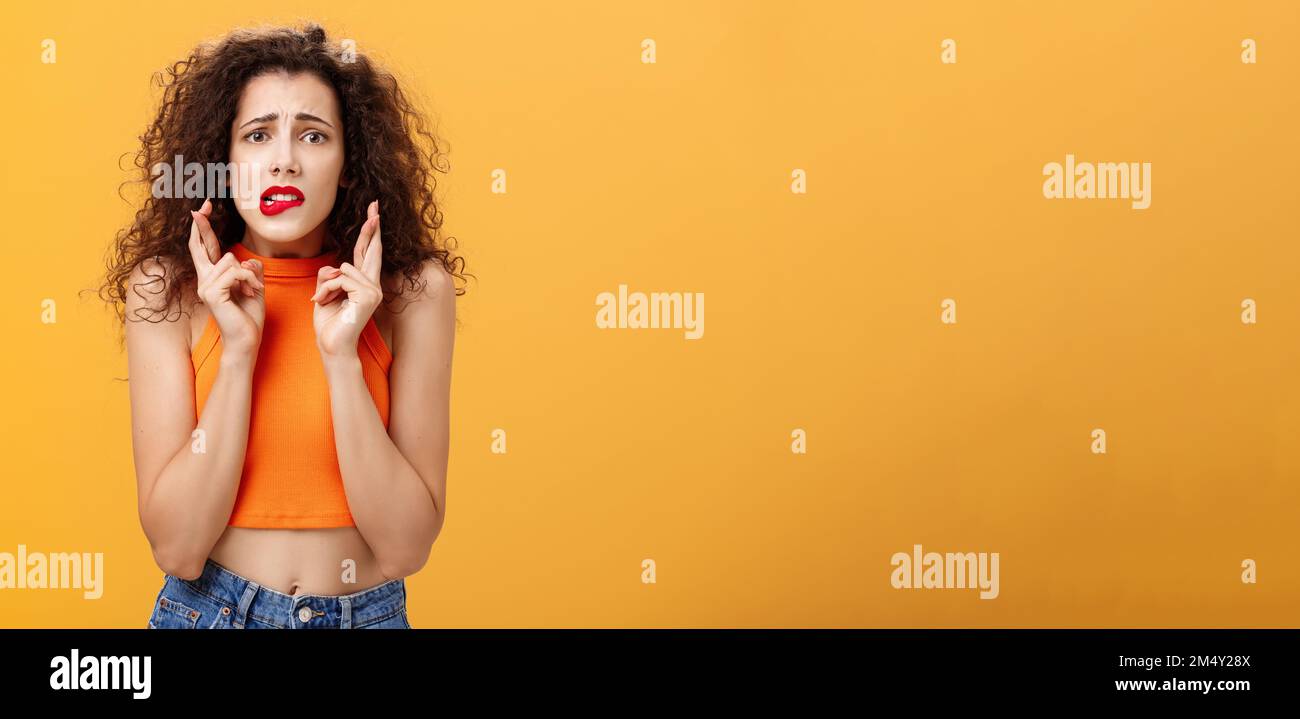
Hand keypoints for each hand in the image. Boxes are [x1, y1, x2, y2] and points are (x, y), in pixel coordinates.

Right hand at [189, 199, 265, 358]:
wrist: (247, 340)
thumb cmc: (249, 316)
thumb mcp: (254, 288)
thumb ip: (251, 271)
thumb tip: (248, 261)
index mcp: (213, 278)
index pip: (204, 249)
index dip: (202, 229)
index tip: (202, 209)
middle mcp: (204, 280)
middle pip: (201, 246)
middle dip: (203, 224)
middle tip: (205, 204)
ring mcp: (205, 287)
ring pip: (230, 260)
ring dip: (249, 275)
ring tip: (252, 290)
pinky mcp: (212, 293)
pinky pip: (235, 272)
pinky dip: (249, 281)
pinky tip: (251, 293)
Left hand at [312, 200, 382, 359]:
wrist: (333, 347)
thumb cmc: (328, 324)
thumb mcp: (324, 293)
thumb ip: (330, 276)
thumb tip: (335, 267)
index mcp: (363, 284)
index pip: (366, 253)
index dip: (370, 233)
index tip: (374, 213)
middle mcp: (373, 286)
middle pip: (371, 249)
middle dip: (371, 227)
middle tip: (375, 205)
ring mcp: (374, 291)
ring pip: (342, 268)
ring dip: (325, 284)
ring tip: (322, 301)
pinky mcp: (368, 296)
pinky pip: (341, 278)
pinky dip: (327, 290)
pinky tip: (324, 303)